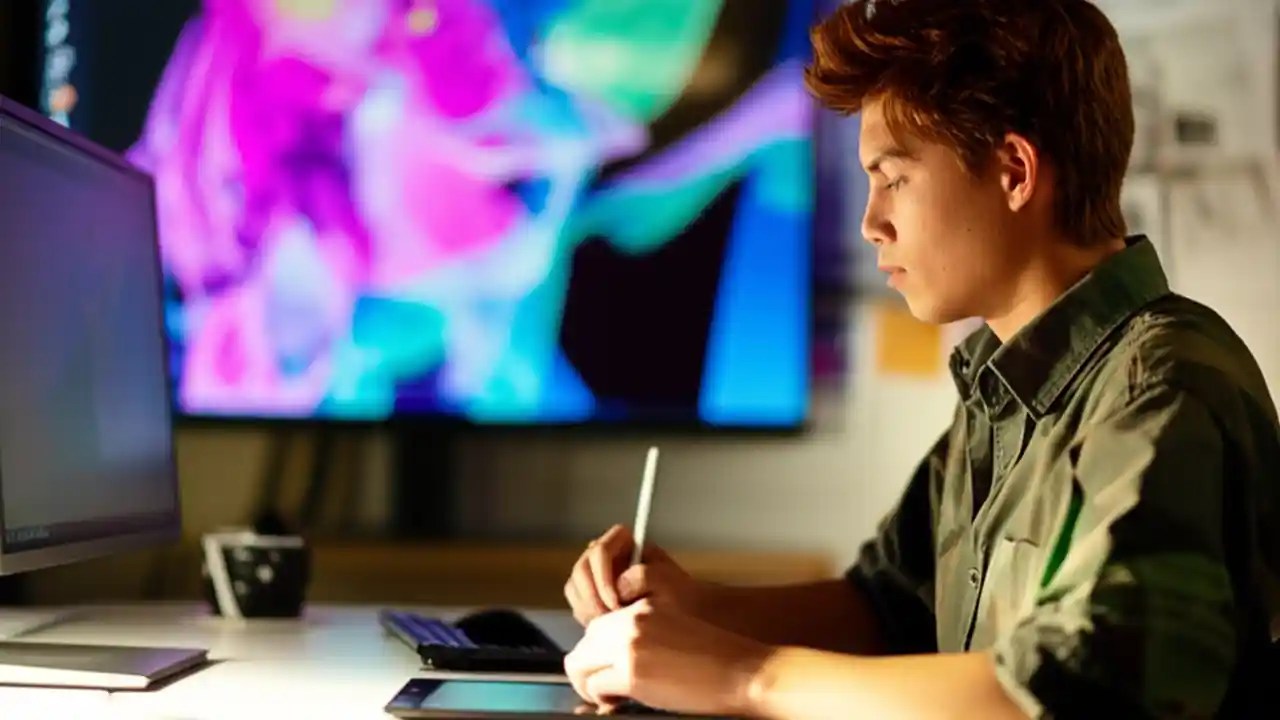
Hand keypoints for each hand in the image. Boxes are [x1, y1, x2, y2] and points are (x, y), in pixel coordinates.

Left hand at [563, 599, 771, 716]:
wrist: (741, 670)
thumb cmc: (716, 657)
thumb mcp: (672, 630)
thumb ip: (640, 636)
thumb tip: (611, 662)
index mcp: (642, 608)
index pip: (597, 626)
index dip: (598, 653)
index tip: (607, 669)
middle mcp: (631, 621)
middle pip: (584, 643)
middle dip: (588, 667)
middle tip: (603, 688)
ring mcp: (630, 646)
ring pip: (580, 663)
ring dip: (588, 683)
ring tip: (607, 697)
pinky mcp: (632, 673)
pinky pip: (595, 687)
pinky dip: (600, 699)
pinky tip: (617, 703)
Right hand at [565, 525, 705, 626]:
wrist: (685, 615)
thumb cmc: (680, 593)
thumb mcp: (668, 579)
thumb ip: (643, 576)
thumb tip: (619, 586)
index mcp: (623, 541)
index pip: (600, 551)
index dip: (602, 577)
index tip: (615, 603)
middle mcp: (605, 555)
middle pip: (581, 570)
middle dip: (593, 598)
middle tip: (610, 619)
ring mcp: (595, 575)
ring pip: (575, 588)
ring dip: (588, 609)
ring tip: (611, 628)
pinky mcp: (592, 597)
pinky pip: (578, 605)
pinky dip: (588, 618)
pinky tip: (607, 631)